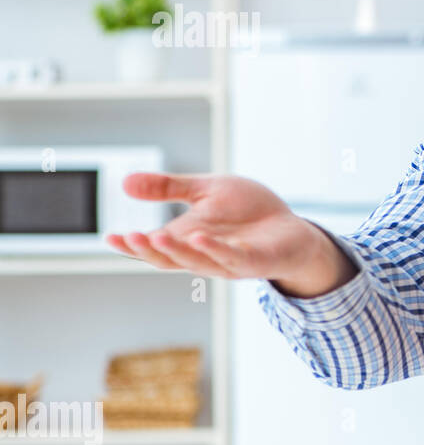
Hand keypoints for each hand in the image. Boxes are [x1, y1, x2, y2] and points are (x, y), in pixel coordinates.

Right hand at [105, 172, 332, 283]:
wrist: (292, 228)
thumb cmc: (248, 213)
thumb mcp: (206, 191)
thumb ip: (170, 188)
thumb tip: (125, 182)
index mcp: (188, 240)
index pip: (155, 248)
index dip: (132, 246)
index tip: (111, 237)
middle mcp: (205, 255)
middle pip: (170, 260)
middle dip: (148, 250)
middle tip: (129, 237)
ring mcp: (230, 261)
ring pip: (198, 262)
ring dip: (176, 252)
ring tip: (155, 237)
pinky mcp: (256, 261)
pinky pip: (233, 259)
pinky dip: (215, 250)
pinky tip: (199, 237)